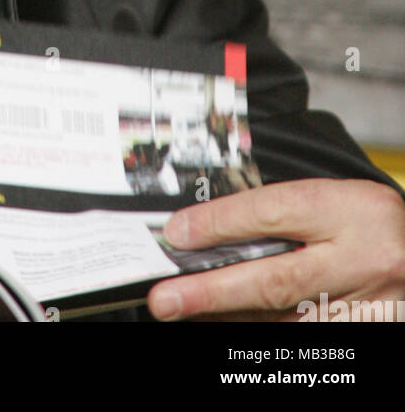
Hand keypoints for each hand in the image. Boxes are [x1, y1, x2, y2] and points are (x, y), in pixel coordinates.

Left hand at [147, 178, 404, 321]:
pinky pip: (302, 339)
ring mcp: (366, 307)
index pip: (273, 212)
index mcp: (350, 210)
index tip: (176, 233)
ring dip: (230, 318)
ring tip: (188, 312)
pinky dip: (262, 333)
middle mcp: (361, 260)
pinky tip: (229, 325)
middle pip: (275, 280)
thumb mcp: (336, 200)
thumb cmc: (372, 224)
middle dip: (213, 291)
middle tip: (167, 298)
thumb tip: (213, 230)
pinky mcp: (364, 334)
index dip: (219, 223)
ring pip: (285, 321)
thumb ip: (284, 211)